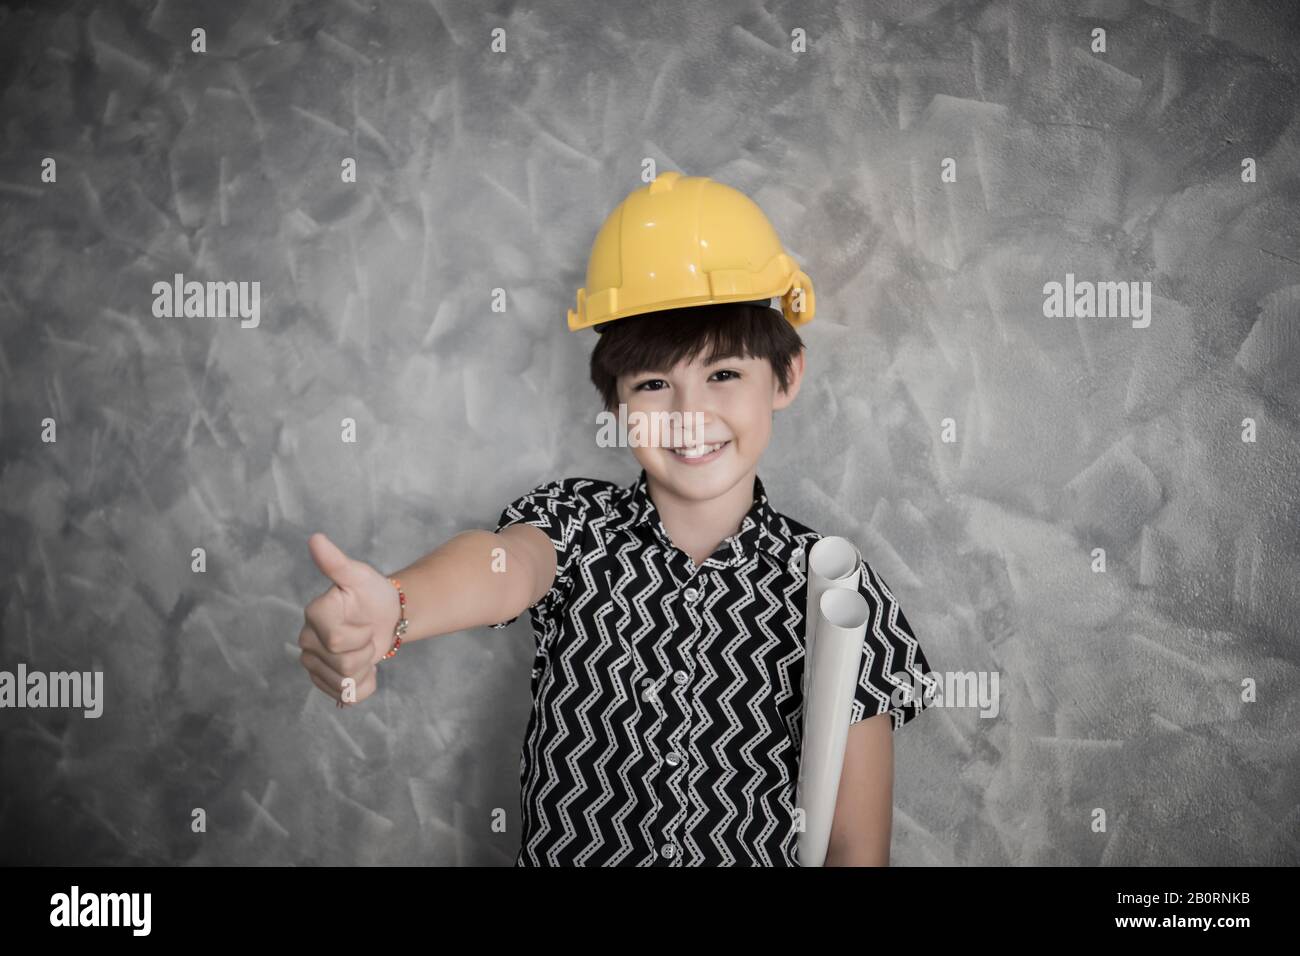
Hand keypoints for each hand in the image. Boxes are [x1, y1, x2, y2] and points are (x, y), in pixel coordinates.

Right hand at [298, 532, 400, 706]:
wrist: (386, 616)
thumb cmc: (372, 593)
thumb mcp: (359, 576)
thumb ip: (336, 562)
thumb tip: (316, 538)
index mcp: (314, 614)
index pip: (336, 640)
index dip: (360, 635)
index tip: (364, 621)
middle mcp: (306, 639)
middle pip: (343, 664)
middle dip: (365, 651)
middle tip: (368, 634)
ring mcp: (312, 663)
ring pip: (345, 682)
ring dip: (366, 667)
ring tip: (366, 649)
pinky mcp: (323, 682)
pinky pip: (347, 697)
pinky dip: (365, 686)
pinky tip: (368, 670)